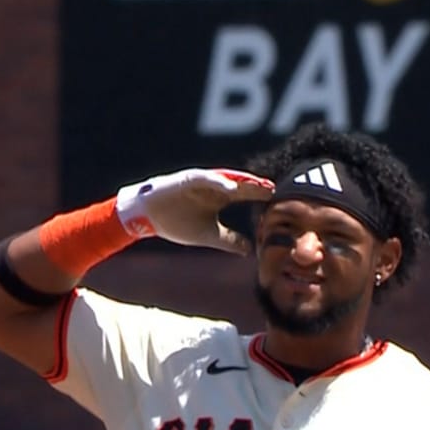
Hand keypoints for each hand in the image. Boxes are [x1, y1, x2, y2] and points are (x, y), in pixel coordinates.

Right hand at [115, 168, 273, 254]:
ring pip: (226, 178)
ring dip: (243, 181)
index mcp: (219, 198)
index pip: (246, 195)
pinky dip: (218, 182)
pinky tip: (231, 188)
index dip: (262, 197)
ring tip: (260, 185)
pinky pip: (205, 179)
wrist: (147, 218)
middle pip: (241, 184)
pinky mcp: (186, 179)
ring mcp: (201, 182)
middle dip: (258, 186)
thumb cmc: (176, 222)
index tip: (282, 201)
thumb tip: (249, 251)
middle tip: (278, 189)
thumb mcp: (208, 235)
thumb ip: (229, 240)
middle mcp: (213, 187)